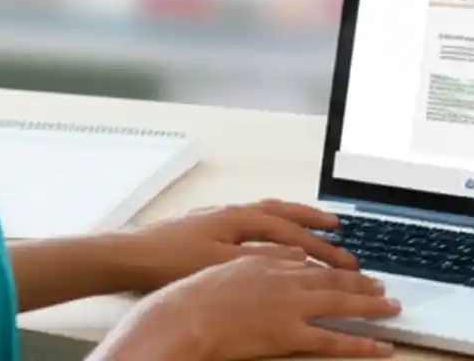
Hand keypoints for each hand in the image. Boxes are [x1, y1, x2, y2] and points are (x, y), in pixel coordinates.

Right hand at [95, 256, 400, 359]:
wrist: (184, 315)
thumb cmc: (196, 296)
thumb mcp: (230, 266)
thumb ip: (265, 259)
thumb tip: (291, 255)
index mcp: (269, 262)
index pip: (311, 264)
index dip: (335, 268)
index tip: (352, 271)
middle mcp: (285, 278)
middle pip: (334, 280)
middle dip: (362, 284)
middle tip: (384, 287)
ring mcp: (291, 306)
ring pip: (342, 303)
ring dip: (371, 306)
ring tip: (392, 308)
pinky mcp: (291, 333)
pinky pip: (334, 339)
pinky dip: (362, 343)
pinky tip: (381, 346)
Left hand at [122, 199, 357, 290]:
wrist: (130, 257)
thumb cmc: (168, 261)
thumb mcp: (221, 263)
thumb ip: (260, 258)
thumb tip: (295, 253)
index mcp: (238, 218)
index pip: (290, 230)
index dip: (320, 246)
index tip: (344, 260)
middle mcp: (232, 211)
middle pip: (283, 212)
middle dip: (314, 221)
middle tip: (339, 231)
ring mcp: (220, 216)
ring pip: (267, 212)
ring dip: (294, 217)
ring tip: (315, 223)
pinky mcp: (208, 226)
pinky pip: (252, 219)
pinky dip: (271, 223)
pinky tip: (272, 232)